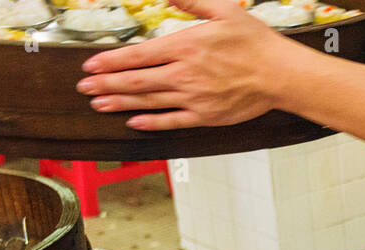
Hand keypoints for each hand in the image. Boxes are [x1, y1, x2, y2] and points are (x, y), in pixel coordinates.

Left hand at [78, 0, 292, 130]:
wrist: (280, 74)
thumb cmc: (255, 42)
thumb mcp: (223, 9)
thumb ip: (190, 0)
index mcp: (186, 46)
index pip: (138, 56)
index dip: (110, 61)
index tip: (91, 64)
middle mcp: (185, 74)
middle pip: (136, 81)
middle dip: (106, 84)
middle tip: (84, 86)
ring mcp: (194, 98)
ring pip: (148, 102)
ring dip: (120, 103)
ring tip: (99, 103)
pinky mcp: (206, 116)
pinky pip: (172, 121)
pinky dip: (151, 122)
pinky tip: (133, 121)